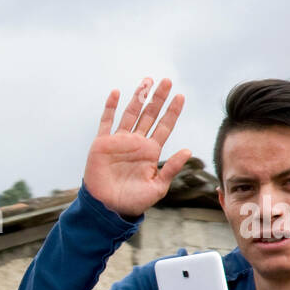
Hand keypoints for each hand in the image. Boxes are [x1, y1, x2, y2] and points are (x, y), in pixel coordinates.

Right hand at [83, 77, 192, 218]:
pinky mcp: (102, 144)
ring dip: (139, 97)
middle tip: (167, 81)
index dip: (172, 111)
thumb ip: (171, 168)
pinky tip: (116, 93)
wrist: (106, 208)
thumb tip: (187, 150)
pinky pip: (106, 121)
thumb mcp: (157, 187)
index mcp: (150, 151)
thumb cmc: (132, 202)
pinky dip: (110, 107)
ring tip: (147, 81)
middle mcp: (136, 142)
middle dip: (158, 98)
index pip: (164, 126)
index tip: (180, 96)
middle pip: (150, 115)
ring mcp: (119, 141)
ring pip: (131, 113)